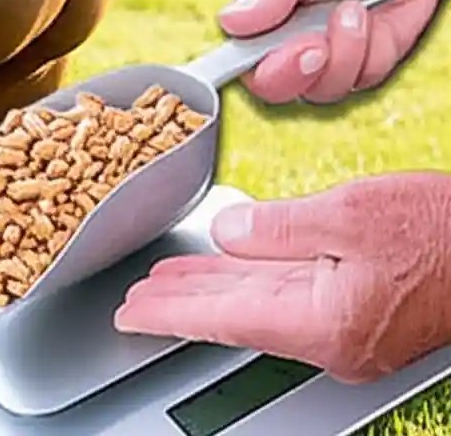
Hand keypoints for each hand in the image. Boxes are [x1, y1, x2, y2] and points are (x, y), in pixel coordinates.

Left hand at [113, 172, 450, 382]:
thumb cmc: (446, 232)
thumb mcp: (353, 214)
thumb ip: (279, 227)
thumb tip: (228, 232)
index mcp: (323, 322)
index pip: (224, 319)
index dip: (169, 313)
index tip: (129, 314)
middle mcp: (331, 335)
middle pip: (236, 316)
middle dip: (182, 305)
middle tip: (135, 301)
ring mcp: (349, 327)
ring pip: (261, 304)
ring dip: (213, 291)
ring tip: (169, 284)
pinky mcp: (364, 309)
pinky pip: (291, 293)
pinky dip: (254, 280)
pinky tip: (232, 266)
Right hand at [218, 0, 450, 103]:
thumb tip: (231, 21)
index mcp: (260, 13)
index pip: (232, 54)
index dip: (233, 68)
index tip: (256, 60)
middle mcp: (286, 42)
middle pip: (270, 86)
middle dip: (291, 71)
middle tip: (312, 44)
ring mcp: (325, 59)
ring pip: (318, 89)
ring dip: (341, 53)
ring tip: (354, 9)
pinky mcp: (362, 68)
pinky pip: (360, 80)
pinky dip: (370, 51)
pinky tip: (374, 18)